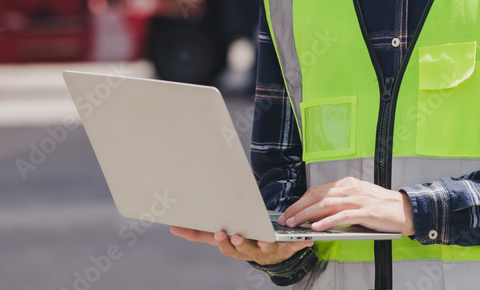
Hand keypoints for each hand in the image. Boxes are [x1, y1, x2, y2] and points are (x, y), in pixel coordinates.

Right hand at [169, 226, 312, 265]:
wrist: (275, 250)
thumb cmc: (246, 237)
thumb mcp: (226, 231)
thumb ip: (200, 232)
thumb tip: (172, 227)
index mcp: (230, 244)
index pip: (214, 241)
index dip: (208, 238)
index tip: (209, 231)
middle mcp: (245, 250)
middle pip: (236, 249)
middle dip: (232, 242)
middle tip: (230, 233)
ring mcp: (263, 252)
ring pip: (259, 249)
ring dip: (260, 243)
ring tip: (260, 237)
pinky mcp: (282, 250)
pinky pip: (289, 247)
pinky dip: (298, 244)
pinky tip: (306, 241)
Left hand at [279, 177, 414, 235]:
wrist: (405, 209)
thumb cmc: (381, 206)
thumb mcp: (358, 198)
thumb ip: (340, 202)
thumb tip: (318, 214)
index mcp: (347, 184)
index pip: (317, 190)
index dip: (300, 201)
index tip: (289, 212)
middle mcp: (350, 189)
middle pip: (317, 196)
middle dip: (298, 208)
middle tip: (285, 219)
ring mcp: (357, 199)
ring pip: (325, 205)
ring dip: (307, 215)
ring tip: (295, 224)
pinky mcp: (365, 212)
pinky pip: (342, 216)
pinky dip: (327, 222)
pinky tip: (317, 228)